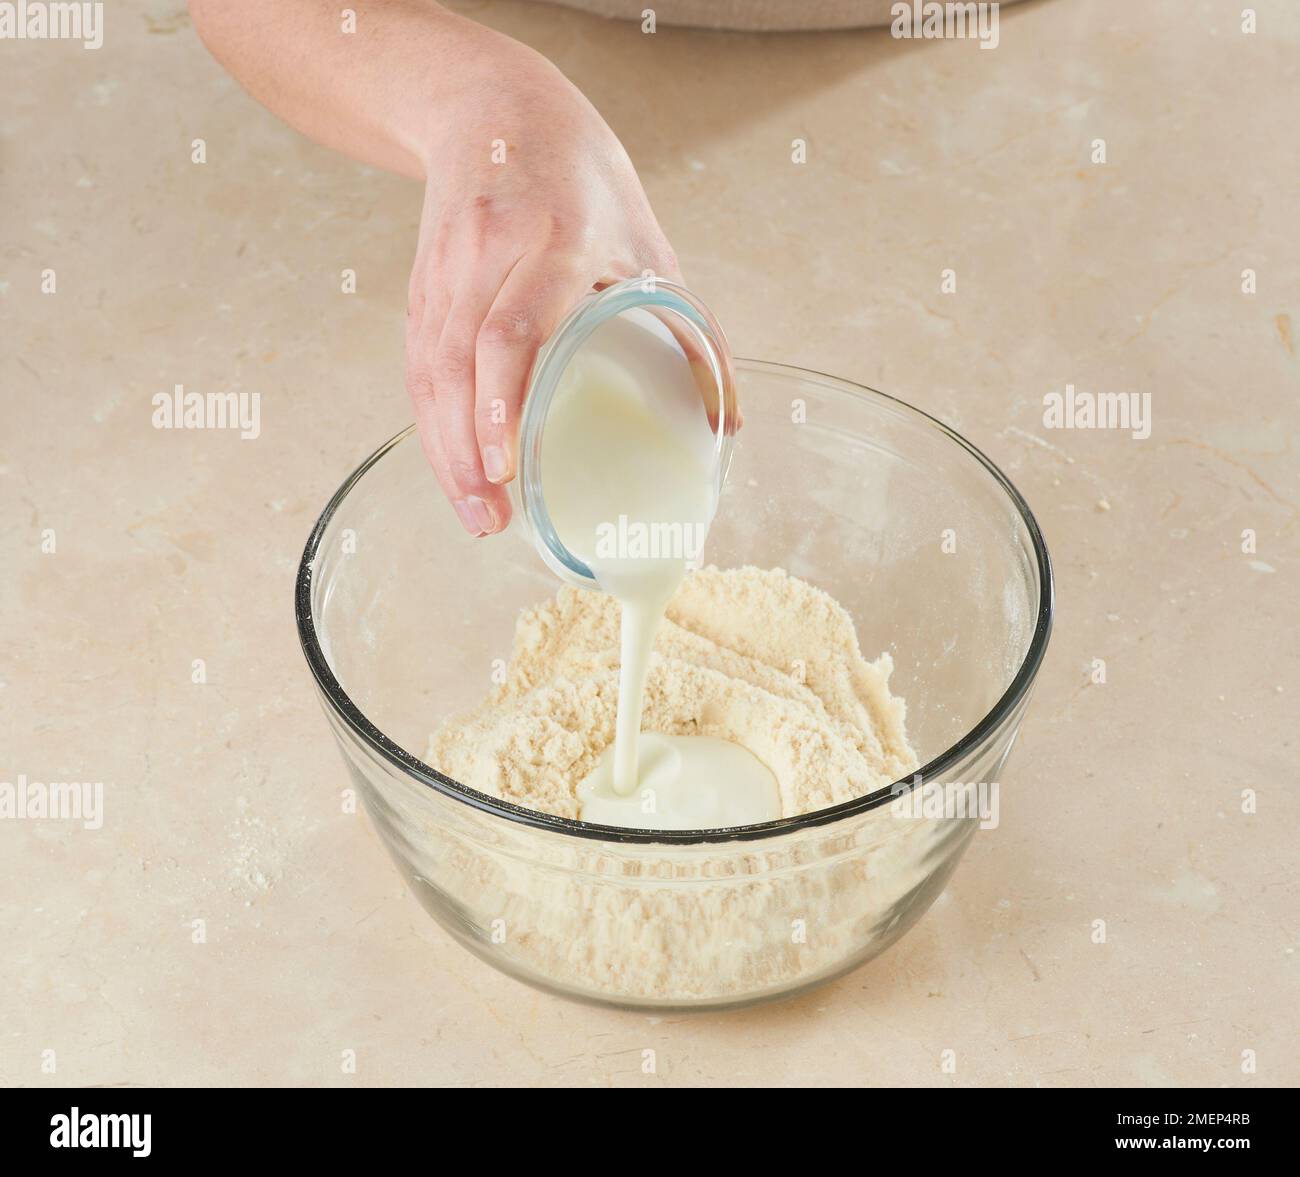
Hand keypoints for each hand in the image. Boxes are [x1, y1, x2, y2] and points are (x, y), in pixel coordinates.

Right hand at [406, 41, 679, 535]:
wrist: (495, 109)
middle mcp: (489, 252)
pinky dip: (433, 423)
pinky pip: (419, 364)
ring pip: (429, 370)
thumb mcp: (649, 238)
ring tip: (475, 514)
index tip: (509, 466)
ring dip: (445, 450)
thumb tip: (727, 423)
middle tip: (493, 519)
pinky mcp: (420, 285)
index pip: (513, 328)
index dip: (503, 401)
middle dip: (467, 449)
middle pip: (459, 362)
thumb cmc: (586, 182)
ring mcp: (445, 268)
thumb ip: (690, 327)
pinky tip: (454, 467)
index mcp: (554, 239)